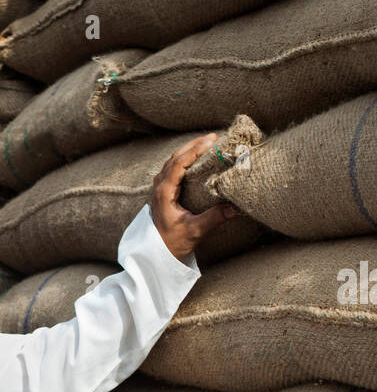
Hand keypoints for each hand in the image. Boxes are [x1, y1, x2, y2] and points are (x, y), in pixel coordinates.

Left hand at [150, 134, 237, 261]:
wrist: (157, 254)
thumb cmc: (173, 243)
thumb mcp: (195, 231)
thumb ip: (214, 218)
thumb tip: (235, 207)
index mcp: (164, 192)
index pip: (179, 164)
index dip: (195, 150)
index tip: (211, 141)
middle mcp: (159, 187)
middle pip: (175, 158)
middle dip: (194, 145)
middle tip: (213, 137)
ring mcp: (159, 189)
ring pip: (172, 161)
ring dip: (188, 150)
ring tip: (206, 144)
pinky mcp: (163, 193)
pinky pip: (172, 169)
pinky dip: (184, 160)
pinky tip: (194, 159)